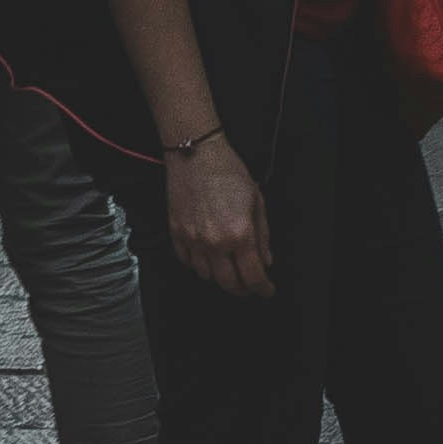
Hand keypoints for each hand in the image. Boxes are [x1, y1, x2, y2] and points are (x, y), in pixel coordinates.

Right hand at [166, 133, 275, 297]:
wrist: (196, 153)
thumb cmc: (229, 172)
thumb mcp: (257, 201)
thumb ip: (262, 235)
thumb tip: (266, 261)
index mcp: (240, 234)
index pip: (253, 276)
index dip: (263, 288)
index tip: (267, 290)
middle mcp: (215, 242)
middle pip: (229, 283)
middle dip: (243, 289)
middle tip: (249, 286)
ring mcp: (192, 239)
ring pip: (206, 276)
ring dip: (220, 277)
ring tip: (229, 269)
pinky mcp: (175, 233)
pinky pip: (186, 262)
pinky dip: (198, 265)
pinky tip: (208, 258)